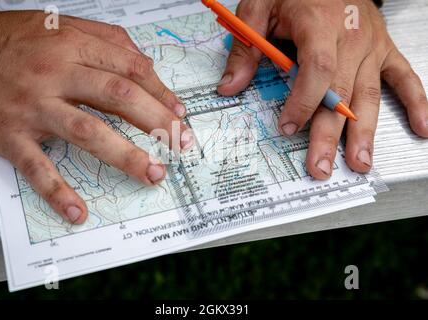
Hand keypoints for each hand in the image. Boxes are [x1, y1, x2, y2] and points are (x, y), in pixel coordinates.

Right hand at [0, 11, 192, 223]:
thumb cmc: (18, 41)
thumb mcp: (65, 26)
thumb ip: (108, 42)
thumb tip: (147, 68)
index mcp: (71, 47)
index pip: (129, 70)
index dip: (160, 93)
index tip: (179, 113)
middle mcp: (54, 75)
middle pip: (117, 97)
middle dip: (156, 122)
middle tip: (181, 143)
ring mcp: (33, 108)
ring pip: (87, 132)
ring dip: (125, 156)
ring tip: (153, 173)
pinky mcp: (10, 136)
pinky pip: (37, 168)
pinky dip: (57, 192)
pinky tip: (78, 211)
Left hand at [218, 0, 427, 178]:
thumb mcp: (259, 8)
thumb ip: (245, 49)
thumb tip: (229, 87)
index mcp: (319, 24)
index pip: (317, 69)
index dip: (303, 102)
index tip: (287, 127)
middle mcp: (351, 37)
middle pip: (342, 92)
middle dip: (330, 134)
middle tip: (321, 166)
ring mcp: (372, 45)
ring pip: (370, 94)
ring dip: (365, 132)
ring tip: (360, 163)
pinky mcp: (384, 49)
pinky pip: (405, 78)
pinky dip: (416, 103)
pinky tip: (421, 128)